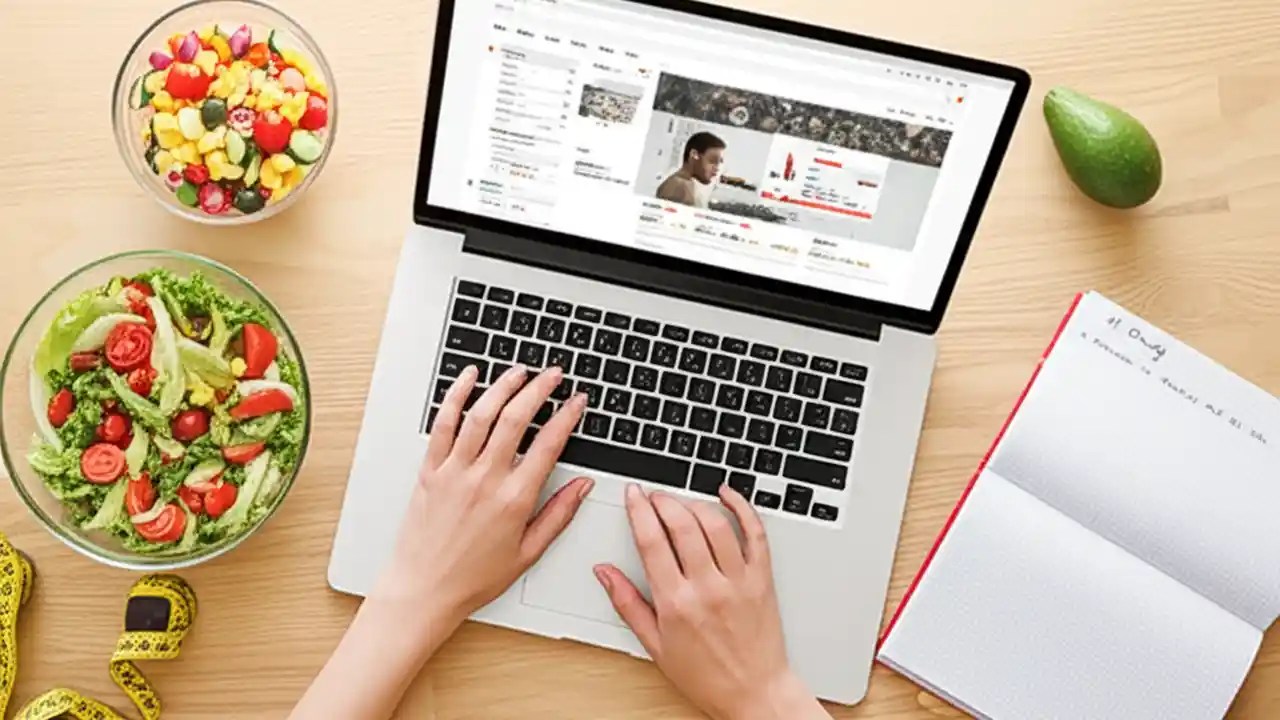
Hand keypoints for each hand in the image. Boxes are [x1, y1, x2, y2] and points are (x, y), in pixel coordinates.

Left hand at [373, 363, 593, 624]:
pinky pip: (443, 424)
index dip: (567, 416)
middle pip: (516, 418)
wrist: (424, 589)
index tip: (577, 401)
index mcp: (514, 499)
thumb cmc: (473, 577)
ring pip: (482, 414)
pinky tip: (468, 378)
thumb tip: (583, 486)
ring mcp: (455, 471)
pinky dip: (456, 396)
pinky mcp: (431, 470)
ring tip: (519, 371)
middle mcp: (485, 479)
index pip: (548, 444)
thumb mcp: (529, 552)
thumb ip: (559, 514)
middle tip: (553, 375)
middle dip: (539, 389)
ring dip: (503, 386)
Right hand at [594, 486, 829, 719]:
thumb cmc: (706, 676)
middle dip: (663, 501)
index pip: (652, 542)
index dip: (638, 510)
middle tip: (653, 496)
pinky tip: (728, 496)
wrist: (754, 693)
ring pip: (715, 524)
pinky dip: (742, 508)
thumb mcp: (655, 645)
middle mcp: (707, 588)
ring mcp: (738, 581)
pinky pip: (755, 534)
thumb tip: (604, 573)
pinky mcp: (762, 579)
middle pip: (682, 524)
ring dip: (694, 503)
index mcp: (676, 604)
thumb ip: (627, 603)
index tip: (633, 495)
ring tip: (681, 501)